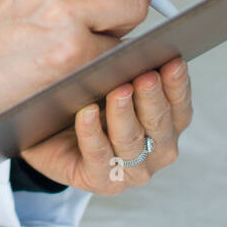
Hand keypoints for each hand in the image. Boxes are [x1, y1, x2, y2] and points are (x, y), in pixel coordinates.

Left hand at [18, 56, 192, 191]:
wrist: (46, 135)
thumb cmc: (84, 102)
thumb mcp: (108, 79)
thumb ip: (126, 67)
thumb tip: (133, 45)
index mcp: (165, 126)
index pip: (179, 107)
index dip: (178, 85)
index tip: (172, 61)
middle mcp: (154, 151)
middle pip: (159, 125)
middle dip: (152, 98)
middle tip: (144, 75)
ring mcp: (130, 170)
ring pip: (132, 142)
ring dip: (124, 115)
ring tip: (117, 91)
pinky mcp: (100, 181)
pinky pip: (98, 156)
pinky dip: (92, 134)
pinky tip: (85, 113)